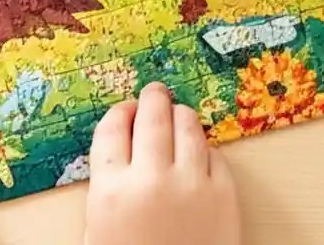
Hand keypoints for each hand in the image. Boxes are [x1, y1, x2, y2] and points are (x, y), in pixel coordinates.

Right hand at [84, 82, 242, 244]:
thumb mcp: (99, 231)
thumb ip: (106, 189)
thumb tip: (118, 151)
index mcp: (111, 190)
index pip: (112, 129)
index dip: (120, 112)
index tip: (126, 109)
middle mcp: (150, 179)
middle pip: (152, 117)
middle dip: (153, 99)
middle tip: (156, 92)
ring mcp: (192, 185)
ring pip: (188, 127)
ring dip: (181, 116)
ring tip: (179, 114)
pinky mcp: (225, 196)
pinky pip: (215, 156)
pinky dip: (206, 150)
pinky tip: (199, 153)